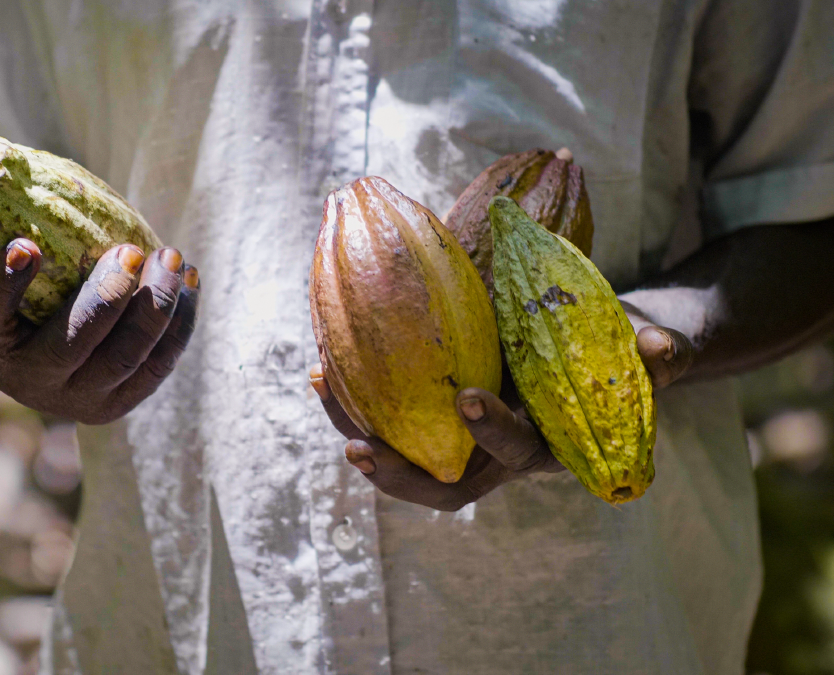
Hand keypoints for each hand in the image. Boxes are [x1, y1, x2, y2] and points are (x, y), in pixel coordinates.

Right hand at [0, 206, 199, 424]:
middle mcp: (30, 382)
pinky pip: (159, 364)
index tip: (24, 245)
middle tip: (131, 252)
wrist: (51, 358)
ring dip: (154, 306)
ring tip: (171, 258)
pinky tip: (188, 281)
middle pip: (71, 345)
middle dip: (106, 298)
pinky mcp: (123, 401)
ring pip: (124, 357)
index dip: (2, 286)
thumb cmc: (15, 293)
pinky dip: (179, 322)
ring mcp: (80, 398)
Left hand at [308, 307, 693, 510]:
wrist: (601, 351)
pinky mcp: (439, 421)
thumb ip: (657, 358)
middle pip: (443, 489)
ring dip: (360, 432)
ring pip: (405, 460)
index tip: (467, 399)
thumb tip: (662, 348)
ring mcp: (464, 443)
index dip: (492, 433)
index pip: (517, 455)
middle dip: (401, 474)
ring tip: (324, 385)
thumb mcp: (646, 352)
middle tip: (363, 450)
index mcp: (548, 446)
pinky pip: (392, 422)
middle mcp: (499, 456)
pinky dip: (357, 402)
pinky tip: (326, 365)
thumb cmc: (621, 351)